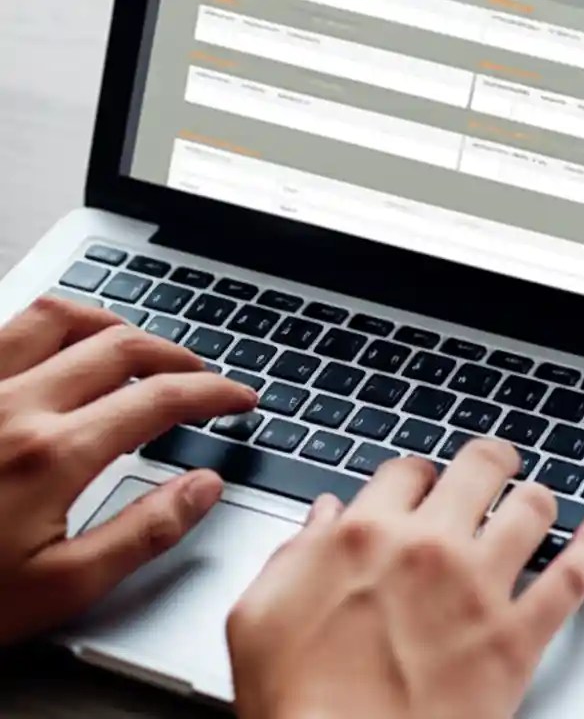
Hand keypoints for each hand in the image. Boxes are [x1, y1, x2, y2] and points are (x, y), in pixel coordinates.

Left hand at [0, 296, 257, 643]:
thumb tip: (203, 487)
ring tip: (133, 342)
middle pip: (116, 346)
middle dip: (174, 354)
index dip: (214, 394)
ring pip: (51, 318)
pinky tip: (49, 350)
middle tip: (200, 376)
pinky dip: (37, 328)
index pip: (160, 400)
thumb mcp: (62, 587)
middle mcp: (12, 406)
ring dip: (106, 323)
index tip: (239, 400)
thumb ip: (144, 531)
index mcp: (53, 455)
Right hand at [228, 441, 583, 718]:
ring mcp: (480, 588)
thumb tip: (321, 518)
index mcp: (363, 535)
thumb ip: (291, 555)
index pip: (406, 471)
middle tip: (497, 465)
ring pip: (533, 509)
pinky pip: (575, 577)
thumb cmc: (298, 705)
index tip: (425, 484)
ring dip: (538, 496)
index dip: (419, 474)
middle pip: (480, 469)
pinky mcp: (519, 636)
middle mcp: (429, 548)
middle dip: (491, 461)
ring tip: (540, 497)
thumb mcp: (258, 617)